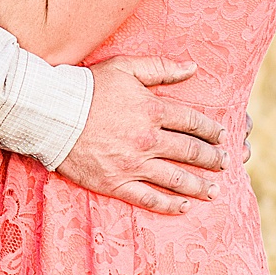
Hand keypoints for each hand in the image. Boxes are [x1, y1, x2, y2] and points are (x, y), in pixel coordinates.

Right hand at [56, 56, 225, 213]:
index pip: (193, 122)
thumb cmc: (86, 87)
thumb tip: (192, 68)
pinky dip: (169, 204)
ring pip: (176, 178)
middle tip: (225, 163)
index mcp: (152, 111)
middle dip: (212, 158)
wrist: (51, 114)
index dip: (212, 130)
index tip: (223, 136)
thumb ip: (160, 68)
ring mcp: (133, 164)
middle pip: (190, 152)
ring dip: (199, 185)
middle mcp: (148, 140)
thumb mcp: (124, 67)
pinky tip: (184, 206)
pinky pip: (148, 198)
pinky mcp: (115, 182)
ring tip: (214, 190)